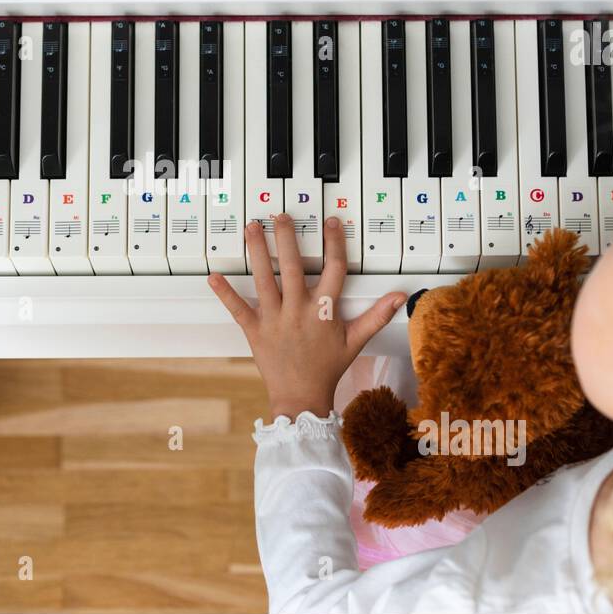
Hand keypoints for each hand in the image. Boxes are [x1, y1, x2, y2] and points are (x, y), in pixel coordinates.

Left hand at [208, 213, 406, 421]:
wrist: (301, 398)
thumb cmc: (327, 369)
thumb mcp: (356, 341)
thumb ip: (376, 316)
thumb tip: (399, 297)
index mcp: (324, 311)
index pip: (334, 269)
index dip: (334, 243)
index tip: (331, 222)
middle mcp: (299, 310)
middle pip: (293, 267)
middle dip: (287, 238)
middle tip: (281, 215)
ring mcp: (275, 319)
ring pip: (265, 280)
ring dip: (258, 252)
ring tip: (252, 228)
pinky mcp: (255, 330)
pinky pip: (238, 308)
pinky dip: (225, 292)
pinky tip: (213, 275)